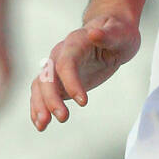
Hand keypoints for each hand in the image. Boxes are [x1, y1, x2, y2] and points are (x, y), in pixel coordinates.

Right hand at [30, 14, 140, 131]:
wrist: (111, 33)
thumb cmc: (118, 33)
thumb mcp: (120, 33)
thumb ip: (108, 35)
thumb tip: (94, 33)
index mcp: (75, 42)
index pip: (66, 63)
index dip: (71, 82)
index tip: (84, 102)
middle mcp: (60, 54)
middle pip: (48, 76)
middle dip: (52, 98)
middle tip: (63, 117)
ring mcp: (56, 67)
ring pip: (40, 86)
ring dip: (39, 105)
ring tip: (43, 126)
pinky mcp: (58, 80)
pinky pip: (42, 93)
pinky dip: (38, 108)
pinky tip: (41, 125)